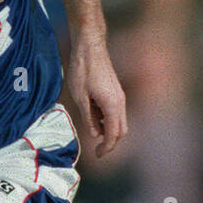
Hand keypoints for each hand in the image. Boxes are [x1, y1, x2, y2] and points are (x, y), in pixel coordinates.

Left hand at [66, 34, 127, 157]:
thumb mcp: (80, 98)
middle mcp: (120, 102)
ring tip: (91, 130)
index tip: (97, 155)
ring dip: (108, 130)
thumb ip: (89, 118)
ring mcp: (119, 96)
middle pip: (121, 131)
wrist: (90, 47)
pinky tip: (93, 117)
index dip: (106, 148)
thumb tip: (95, 134)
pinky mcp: (116, 92)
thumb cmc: (83, 69)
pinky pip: (115, 112)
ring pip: (119, 121)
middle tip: (97, 151)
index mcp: (112, 105)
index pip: (113, 134)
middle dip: (111, 143)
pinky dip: (107, 120)